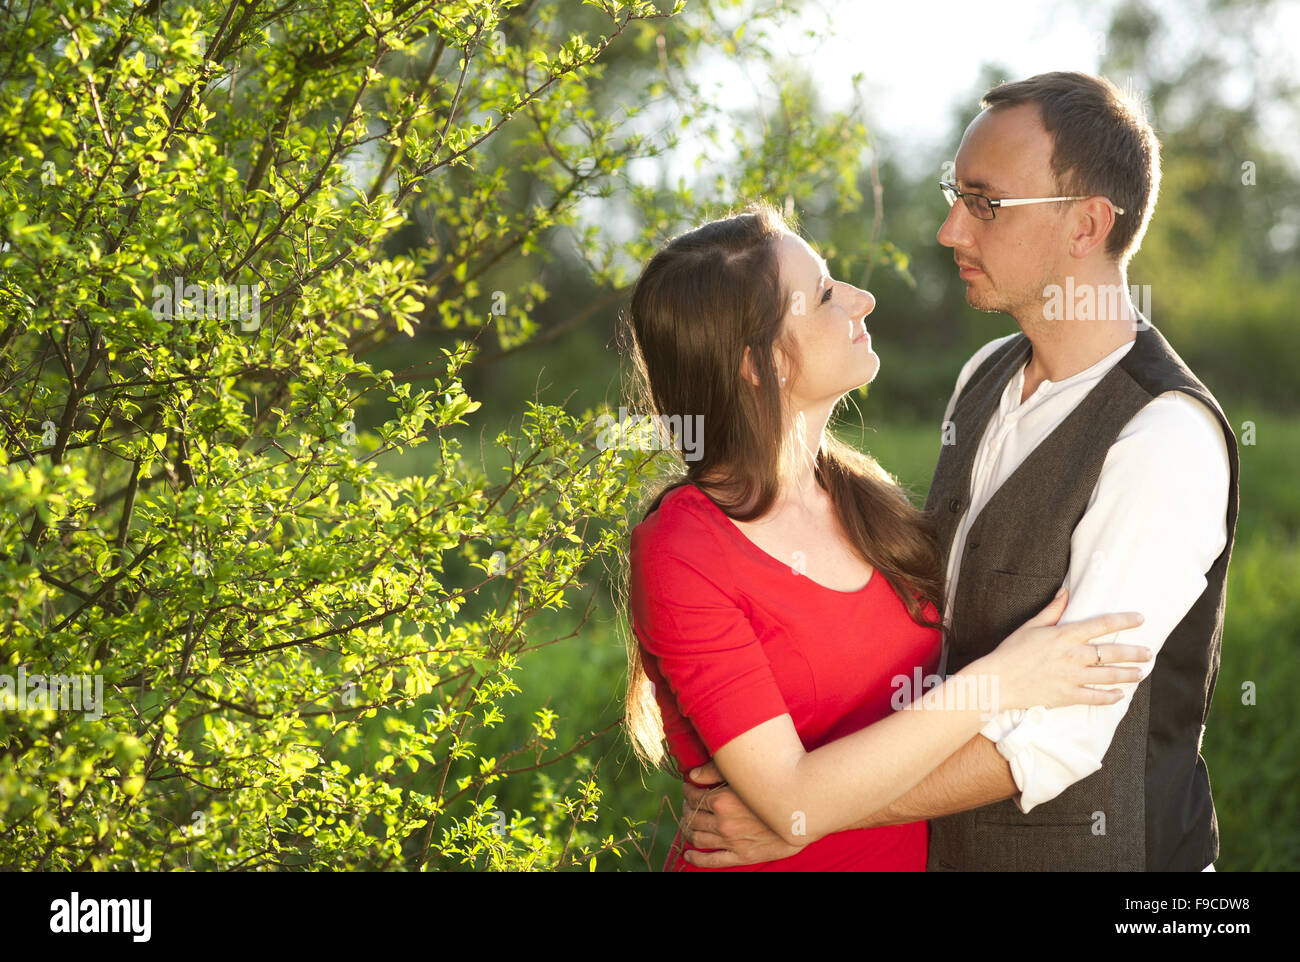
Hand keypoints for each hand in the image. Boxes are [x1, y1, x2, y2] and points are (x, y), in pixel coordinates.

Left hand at [678, 761, 806, 866]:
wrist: (803, 812)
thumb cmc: (775, 786)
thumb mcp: (744, 772)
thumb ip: (714, 770)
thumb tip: (691, 775)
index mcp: (721, 801)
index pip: (692, 796)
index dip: (687, 790)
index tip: (689, 787)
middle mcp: (723, 823)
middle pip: (692, 817)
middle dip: (687, 809)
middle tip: (688, 804)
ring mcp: (731, 842)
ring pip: (697, 838)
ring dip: (688, 830)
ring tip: (688, 824)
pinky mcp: (742, 856)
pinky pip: (712, 860)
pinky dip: (696, 858)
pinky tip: (689, 855)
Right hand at [968, 588, 1150, 711]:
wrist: (998, 680)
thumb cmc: (1011, 651)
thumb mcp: (1031, 626)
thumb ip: (1053, 610)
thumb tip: (1065, 592)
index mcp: (1065, 635)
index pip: (1102, 624)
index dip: (1124, 620)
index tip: (1140, 618)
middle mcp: (1073, 655)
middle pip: (1113, 652)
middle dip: (1135, 652)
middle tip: (1149, 652)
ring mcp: (1072, 677)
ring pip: (1109, 675)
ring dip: (1129, 674)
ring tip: (1141, 673)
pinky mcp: (1068, 696)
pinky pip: (1096, 697)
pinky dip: (1110, 697)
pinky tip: (1120, 695)